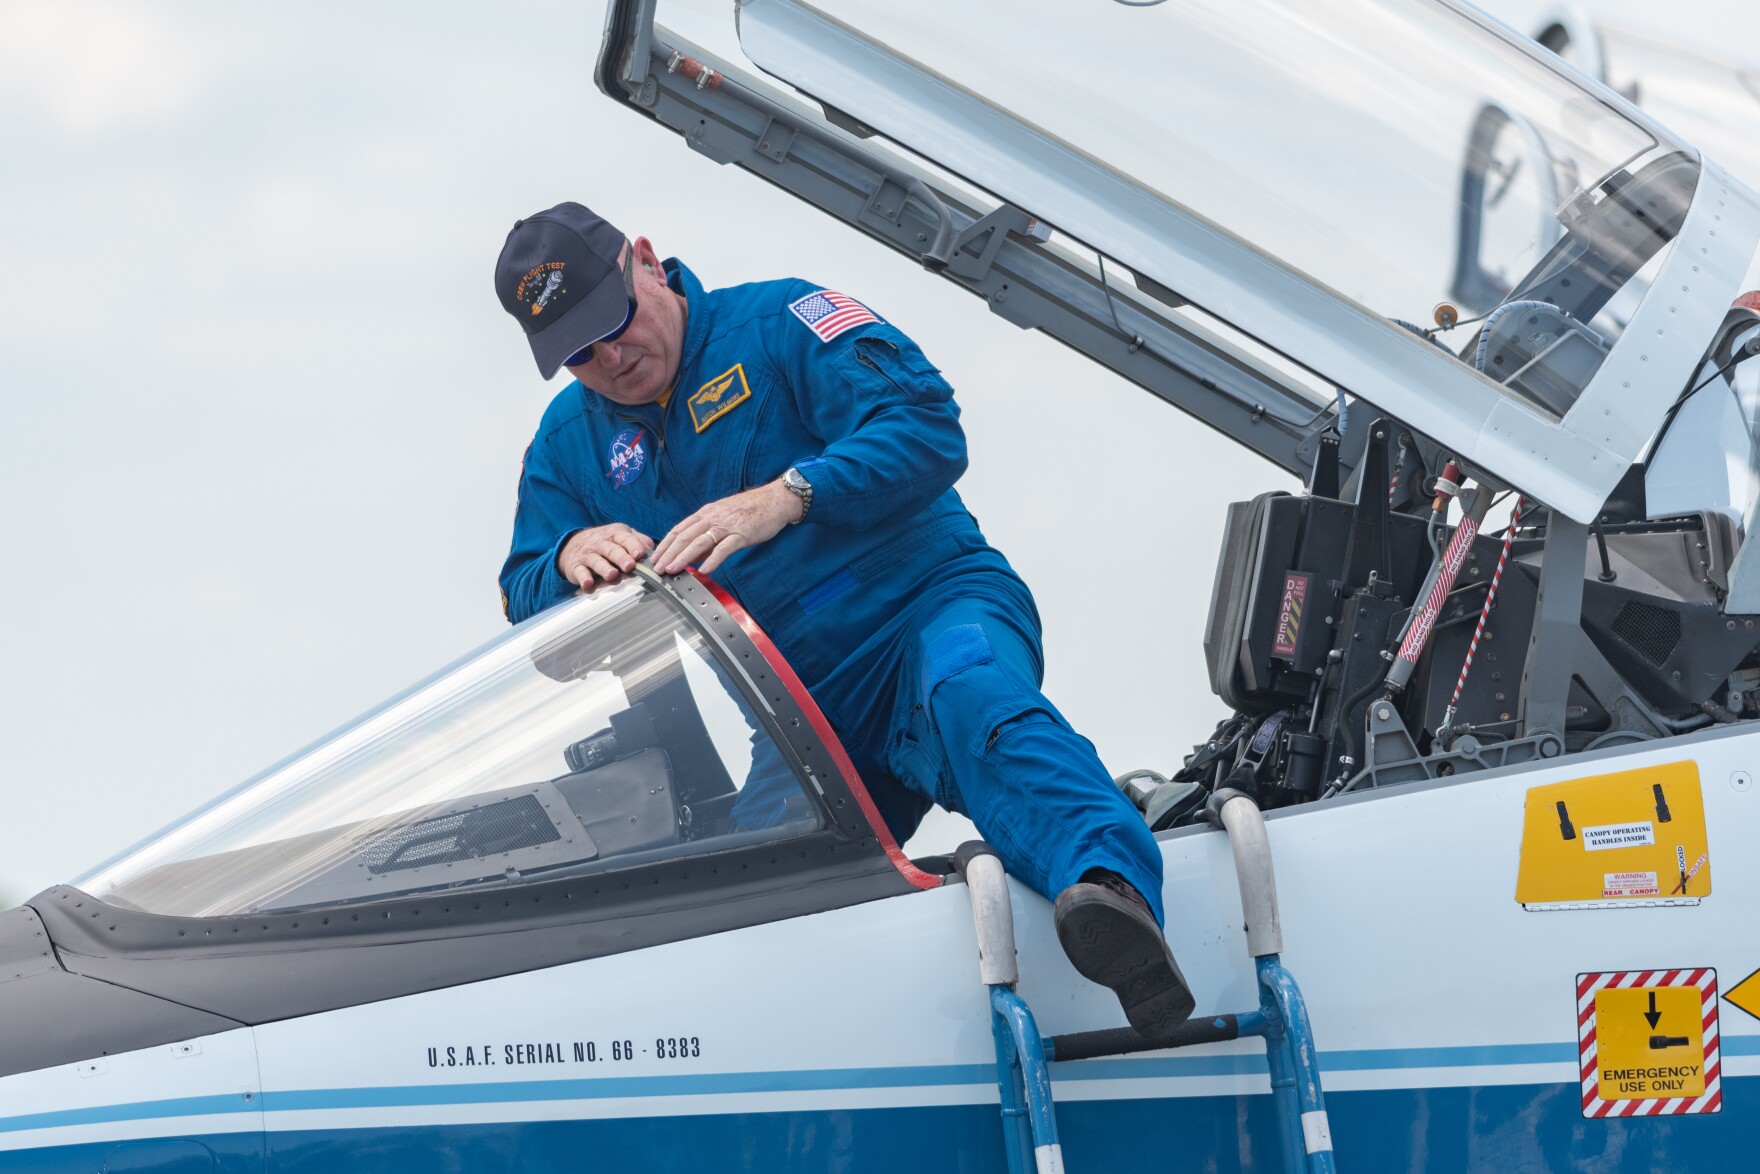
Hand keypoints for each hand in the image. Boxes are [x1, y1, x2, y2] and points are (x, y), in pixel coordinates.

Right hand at [559, 524, 654, 591]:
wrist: (572, 545)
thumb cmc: (605, 543)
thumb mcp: (621, 536)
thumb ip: (638, 540)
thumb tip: (654, 550)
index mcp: (615, 534)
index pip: (625, 538)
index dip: (633, 545)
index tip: (639, 554)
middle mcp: (600, 543)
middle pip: (611, 549)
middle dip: (621, 557)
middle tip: (630, 566)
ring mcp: (588, 554)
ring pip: (596, 561)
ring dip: (604, 568)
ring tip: (612, 575)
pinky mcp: (576, 566)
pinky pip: (580, 572)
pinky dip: (583, 578)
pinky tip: (588, 584)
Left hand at [654, 480, 801, 574]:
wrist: (774, 500)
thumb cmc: (749, 510)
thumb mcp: (723, 518)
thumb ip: (707, 536)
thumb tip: (693, 556)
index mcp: (706, 513)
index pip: (679, 529)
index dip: (665, 544)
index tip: (655, 558)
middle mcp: (712, 517)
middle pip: (685, 536)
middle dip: (669, 553)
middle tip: (658, 568)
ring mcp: (727, 525)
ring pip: (700, 541)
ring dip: (684, 557)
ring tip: (673, 570)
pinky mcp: (742, 533)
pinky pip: (724, 548)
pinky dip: (713, 559)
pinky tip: (705, 570)